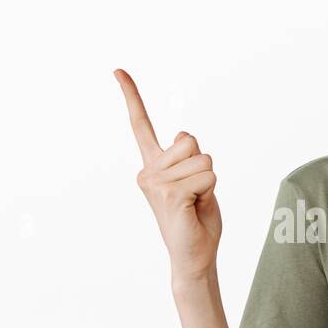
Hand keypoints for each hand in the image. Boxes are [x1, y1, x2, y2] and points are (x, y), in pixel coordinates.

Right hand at [117, 68, 220, 283]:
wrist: (195, 257)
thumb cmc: (197, 220)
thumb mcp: (196, 179)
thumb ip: (189, 156)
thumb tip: (182, 136)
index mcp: (152, 166)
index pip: (141, 125)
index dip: (131, 96)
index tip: (117, 70)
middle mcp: (147, 171)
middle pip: (191, 141)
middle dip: (203, 165)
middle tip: (195, 194)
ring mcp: (155, 183)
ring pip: (203, 159)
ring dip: (208, 181)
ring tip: (195, 203)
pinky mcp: (169, 194)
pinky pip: (207, 175)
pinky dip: (209, 191)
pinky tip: (194, 209)